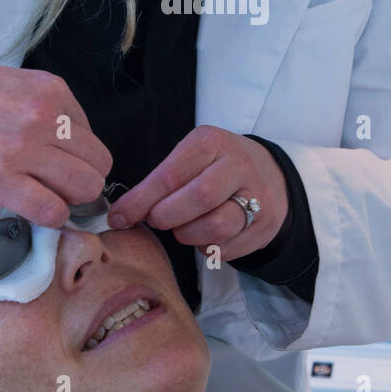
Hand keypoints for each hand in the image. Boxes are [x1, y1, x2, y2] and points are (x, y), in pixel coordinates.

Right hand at [0, 54, 112, 227]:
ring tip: (41, 196)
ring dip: (68, 200)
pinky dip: (50, 217)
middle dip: (81, 181)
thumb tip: (73, 146)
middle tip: (54, 186)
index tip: (54, 164)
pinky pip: (52, 211)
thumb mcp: (10, 83)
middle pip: (97, 165)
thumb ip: (45, 109)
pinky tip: (30, 207)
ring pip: (84, 189)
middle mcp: (43, 116)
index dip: (77, 156)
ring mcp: (21, 149)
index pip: (92, 136)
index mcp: (49, 89)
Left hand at [107, 126, 288, 261]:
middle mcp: (239, 165)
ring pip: (215, 227)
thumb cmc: (216, 167)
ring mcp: (257, 197)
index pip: (172, 173)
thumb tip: (122, 214)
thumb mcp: (191, 158)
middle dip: (167, 216)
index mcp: (212, 142)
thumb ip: (160, 182)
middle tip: (156, 220)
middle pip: (199, 197)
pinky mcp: (264, 226)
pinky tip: (204, 235)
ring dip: (187, 235)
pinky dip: (206, 248)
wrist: (270, 175)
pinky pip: (226, 249)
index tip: (120, 216)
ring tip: (182, 227)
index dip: (141, 199)